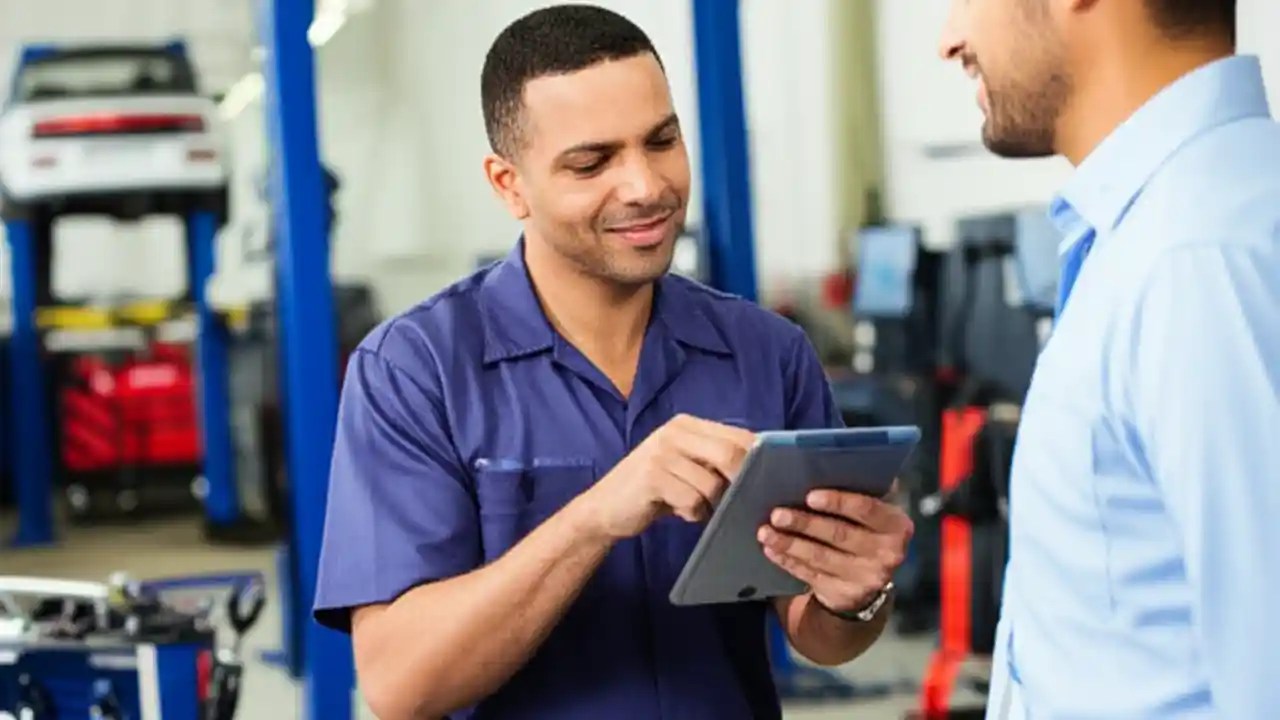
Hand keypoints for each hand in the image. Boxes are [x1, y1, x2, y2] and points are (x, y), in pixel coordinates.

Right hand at [579, 414, 756, 539]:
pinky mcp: (652, 477)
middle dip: (741, 483)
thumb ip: (714, 461)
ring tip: (695, 508)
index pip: (738, 435)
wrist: (604, 508)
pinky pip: (692, 500)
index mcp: (687, 425)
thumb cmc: (654, 490)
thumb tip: (763, 470)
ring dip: (711, 505)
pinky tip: (677, 511)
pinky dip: (692, 514)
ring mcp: (661, 452)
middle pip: (730, 453)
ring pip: (712, 483)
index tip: (766, 482)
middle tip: (740, 503)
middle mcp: (675, 432)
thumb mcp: (686, 467)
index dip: (759, 459)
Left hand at [758, 484, 912, 613]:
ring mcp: (866, 578)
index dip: (839, 502)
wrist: (868, 580)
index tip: (810, 495)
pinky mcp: (844, 595)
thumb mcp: (873, 513)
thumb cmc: (865, 530)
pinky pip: (810, 575)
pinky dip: (788, 561)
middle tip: (777, 513)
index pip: (868, 509)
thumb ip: (862, 491)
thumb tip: (829, 463)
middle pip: (840, 534)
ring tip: (765, 531)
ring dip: (789, 543)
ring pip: (821, 557)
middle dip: (805, 523)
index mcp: (896, 525)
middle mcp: (887, 554)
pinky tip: (771, 549)